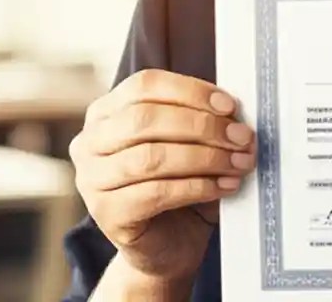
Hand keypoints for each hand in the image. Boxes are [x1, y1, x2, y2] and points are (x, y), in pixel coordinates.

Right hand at [70, 69, 255, 283]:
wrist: (168, 245)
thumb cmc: (178, 186)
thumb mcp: (189, 143)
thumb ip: (202, 120)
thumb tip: (233, 110)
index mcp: (105, 113)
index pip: (144, 85)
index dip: (191, 91)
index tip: (229, 106)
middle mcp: (89, 142)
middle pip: (145, 118)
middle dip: (202, 125)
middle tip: (241, 137)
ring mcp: (92, 180)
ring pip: (151, 157)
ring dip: (205, 157)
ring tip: (239, 162)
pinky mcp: (106, 213)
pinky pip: (156, 193)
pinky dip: (198, 186)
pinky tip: (224, 186)